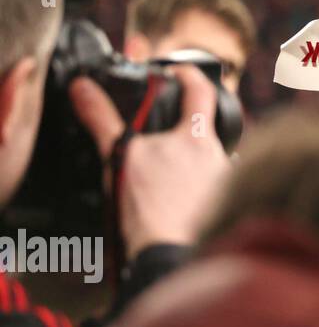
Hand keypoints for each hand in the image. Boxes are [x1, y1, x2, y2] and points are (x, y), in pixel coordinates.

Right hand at [70, 65, 231, 259]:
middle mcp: (220, 157)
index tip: (178, 71)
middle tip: (157, 136)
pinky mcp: (226, 208)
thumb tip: (84, 89)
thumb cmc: (147, 208)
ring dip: (185, 165)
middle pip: (203, 131)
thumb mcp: (119, 158)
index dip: (190, 74)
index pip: (202, 91)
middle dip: (181, 130)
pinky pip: (210, 190)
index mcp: (197, 138)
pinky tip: (174, 201)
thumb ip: (103, 119)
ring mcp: (226, 183)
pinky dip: (192, 190)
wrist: (168, 256)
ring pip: (206, 163)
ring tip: (160, 178)